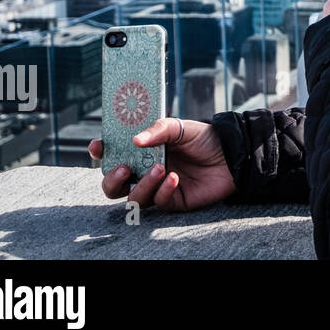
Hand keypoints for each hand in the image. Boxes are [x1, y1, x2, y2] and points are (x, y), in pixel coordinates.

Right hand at [88, 117, 235, 211]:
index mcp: (143, 151)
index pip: (113, 154)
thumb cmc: (205, 139)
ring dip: (142, 185)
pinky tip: (175, 178)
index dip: (101, 152)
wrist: (232, 155)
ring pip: (133, 198)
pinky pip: (158, 202)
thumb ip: (159, 130)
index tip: (98, 146)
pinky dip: (163, 190)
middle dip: (112, 180)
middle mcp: (145, 170)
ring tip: (159, 168)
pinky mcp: (172, 201)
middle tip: (123, 169)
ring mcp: (157, 187)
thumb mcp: (182, 127)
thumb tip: (135, 139)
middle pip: (114, 185)